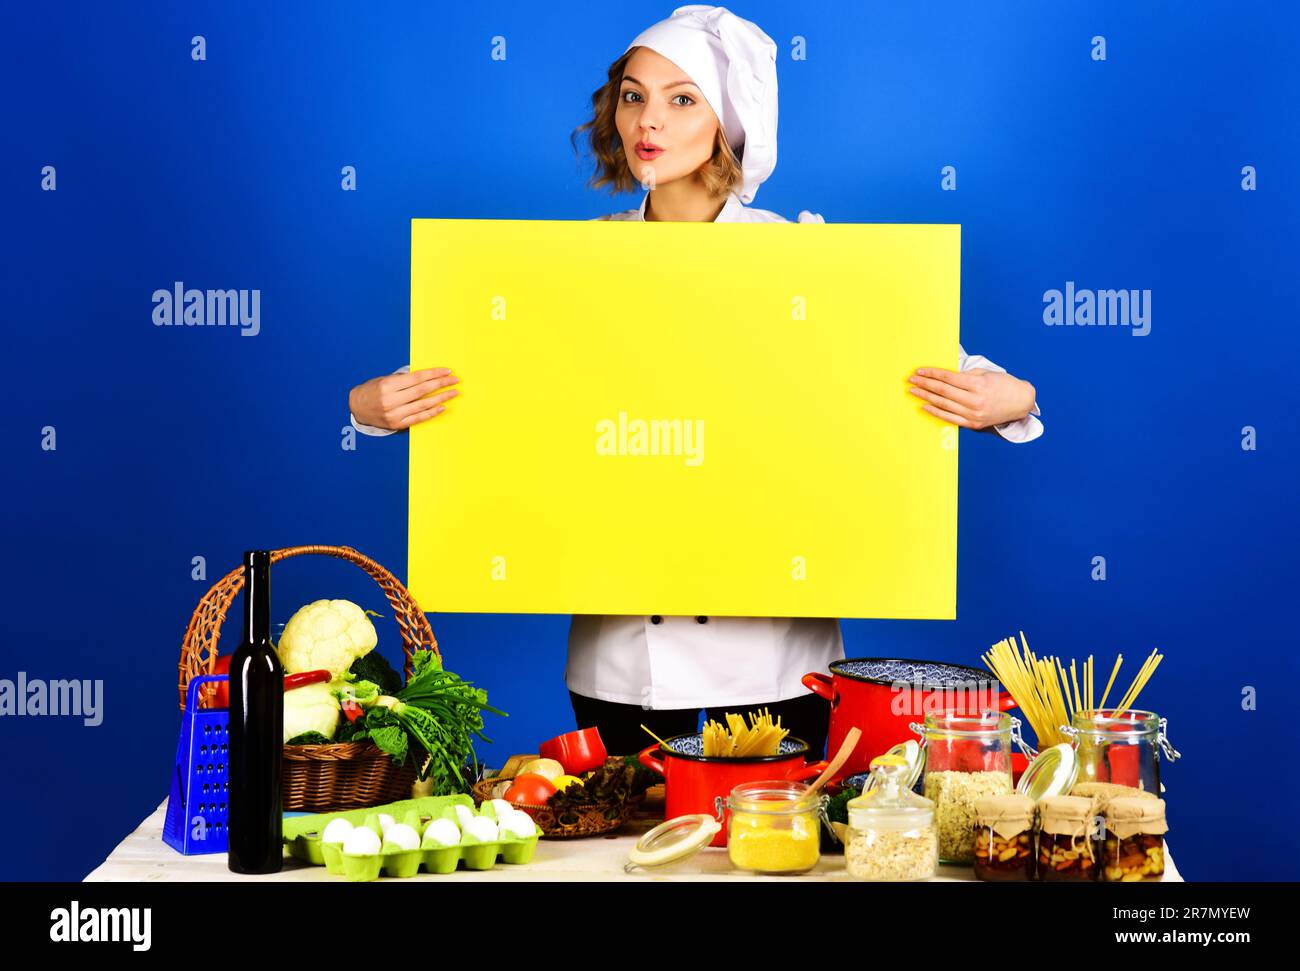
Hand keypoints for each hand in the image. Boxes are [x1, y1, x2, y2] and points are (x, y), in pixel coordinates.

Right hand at [349, 368, 459, 429]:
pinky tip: (442, 407)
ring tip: (453, 393)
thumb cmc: (372, 390)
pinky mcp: (397, 424)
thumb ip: (404, 379)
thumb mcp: (385, 379)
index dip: (434, 374)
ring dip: (441, 398)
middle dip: (441, 384)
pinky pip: (418, 418)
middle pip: (422, 391)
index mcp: (388, 386)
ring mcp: (394, 414)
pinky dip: (431, 412)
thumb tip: (427, 377)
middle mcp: (391, 400)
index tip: (447, 371)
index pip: (417, 378)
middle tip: (455, 380)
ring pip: (423, 405)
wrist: (357, 407)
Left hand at [907, 367, 1035, 430]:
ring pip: (944, 405)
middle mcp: (974, 401)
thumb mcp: (985, 374)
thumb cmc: (1003, 385)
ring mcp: (973, 414)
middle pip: (942, 391)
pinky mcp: (973, 423)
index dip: (931, 374)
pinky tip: (925, 406)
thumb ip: (965, 376)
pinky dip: (936, 412)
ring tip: (914, 391)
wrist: (1020, 402)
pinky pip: (950, 418)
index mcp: (977, 385)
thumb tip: (943, 376)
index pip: (948, 378)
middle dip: (924, 384)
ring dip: (926, 397)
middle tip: (911, 380)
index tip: (919, 371)